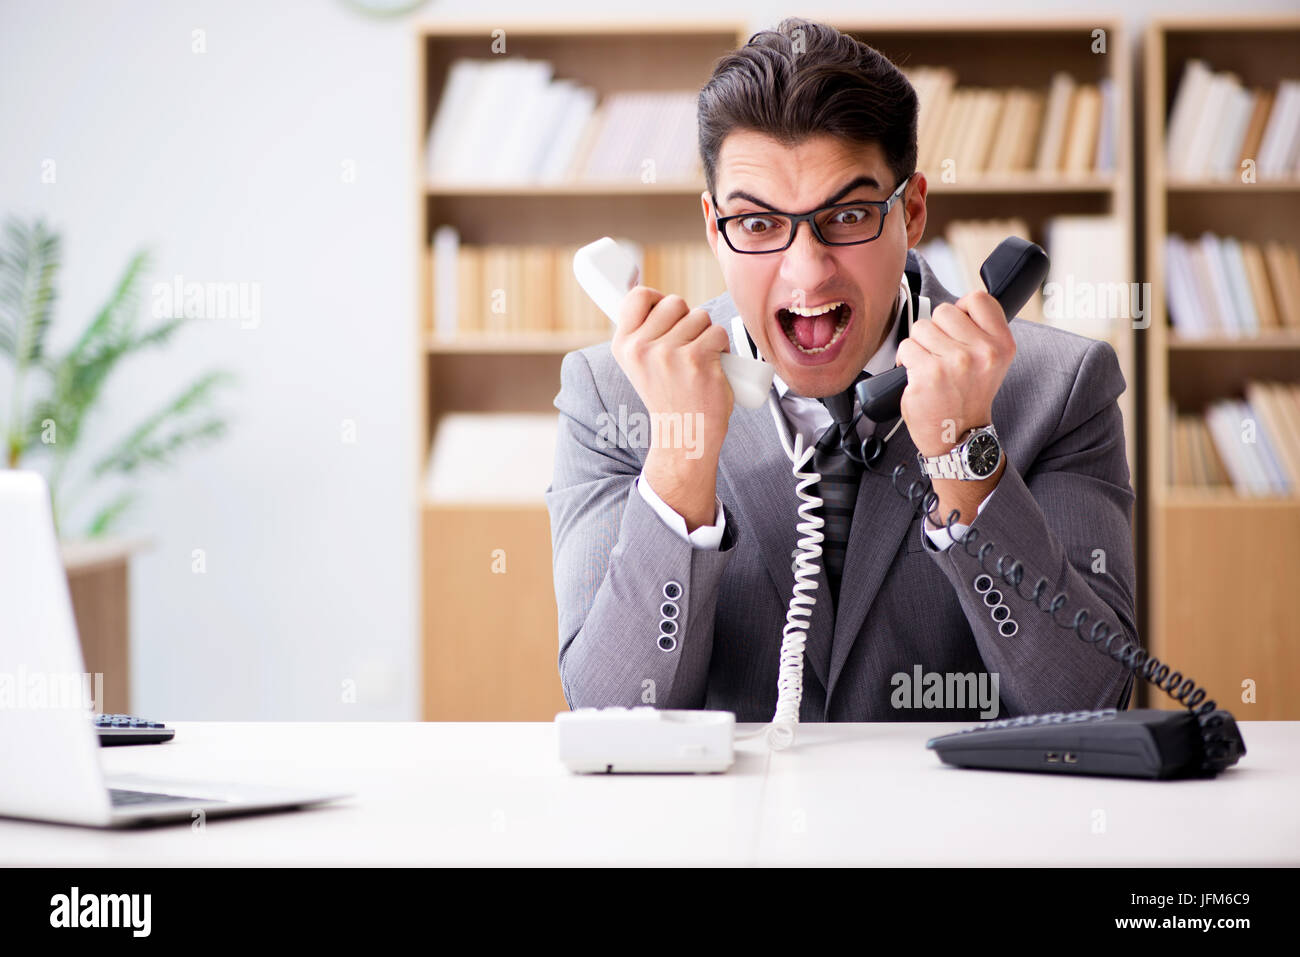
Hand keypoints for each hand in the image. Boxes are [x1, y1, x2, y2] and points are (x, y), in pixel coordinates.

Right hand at [610, 286, 733, 530]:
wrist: (685, 433)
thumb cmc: (670, 395)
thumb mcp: (641, 364)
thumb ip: (644, 332)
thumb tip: (657, 298)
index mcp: (624, 345)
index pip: (638, 295)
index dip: (658, 299)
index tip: (668, 317)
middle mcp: (641, 347)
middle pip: (675, 302)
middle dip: (688, 320)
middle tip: (687, 348)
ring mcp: (668, 353)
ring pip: (700, 316)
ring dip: (706, 335)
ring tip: (699, 361)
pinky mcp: (696, 359)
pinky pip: (717, 332)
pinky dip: (722, 348)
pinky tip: (712, 367)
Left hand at [894, 290, 1015, 457]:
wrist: (958, 435)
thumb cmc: (969, 397)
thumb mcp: (992, 361)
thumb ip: (980, 330)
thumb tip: (958, 305)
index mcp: (1001, 344)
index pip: (978, 299)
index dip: (961, 309)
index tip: (957, 327)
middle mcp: (981, 352)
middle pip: (943, 311)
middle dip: (937, 330)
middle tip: (942, 354)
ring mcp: (954, 362)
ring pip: (921, 327)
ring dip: (920, 345)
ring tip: (931, 365)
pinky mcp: (928, 374)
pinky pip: (906, 347)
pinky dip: (905, 360)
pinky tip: (917, 375)